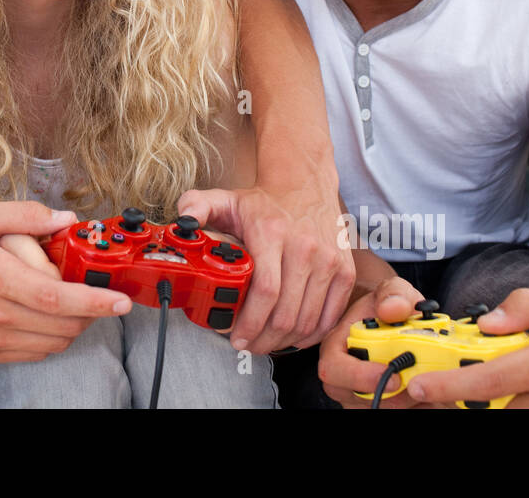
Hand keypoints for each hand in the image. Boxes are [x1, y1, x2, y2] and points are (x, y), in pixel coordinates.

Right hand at [0, 200, 131, 364]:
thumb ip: (20, 215)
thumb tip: (62, 218)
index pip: (58, 297)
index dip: (96, 302)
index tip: (121, 302)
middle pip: (62, 325)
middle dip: (91, 313)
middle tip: (98, 293)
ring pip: (51, 343)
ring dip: (72, 327)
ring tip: (72, 303)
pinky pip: (31, 354)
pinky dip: (49, 338)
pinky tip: (45, 317)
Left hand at [175, 186, 356, 353]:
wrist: (305, 184)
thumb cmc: (263, 201)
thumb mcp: (225, 198)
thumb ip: (196, 206)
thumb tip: (183, 221)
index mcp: (272, 234)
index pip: (265, 290)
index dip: (250, 321)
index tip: (234, 336)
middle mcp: (305, 248)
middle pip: (286, 313)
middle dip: (263, 339)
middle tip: (247, 345)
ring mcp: (328, 260)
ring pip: (308, 320)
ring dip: (284, 342)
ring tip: (265, 343)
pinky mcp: (345, 270)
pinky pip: (330, 315)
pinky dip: (311, 334)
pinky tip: (293, 337)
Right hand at [319, 276, 429, 407]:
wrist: (391, 319)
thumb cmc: (386, 305)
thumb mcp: (393, 290)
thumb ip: (394, 294)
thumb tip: (393, 309)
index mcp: (336, 345)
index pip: (333, 369)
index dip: (360, 377)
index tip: (394, 377)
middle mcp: (343, 374)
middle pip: (356, 398)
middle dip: (392, 397)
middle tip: (421, 384)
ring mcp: (359, 393)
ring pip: (379, 409)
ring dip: (407, 402)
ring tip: (431, 384)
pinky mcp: (380, 404)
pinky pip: (394, 412)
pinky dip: (417, 406)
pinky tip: (431, 392)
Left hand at [406, 287, 528, 407]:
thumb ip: (528, 304)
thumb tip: (488, 322)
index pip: (494, 379)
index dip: (452, 386)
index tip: (420, 386)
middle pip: (494, 413)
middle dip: (458, 406)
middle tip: (429, 394)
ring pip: (511, 427)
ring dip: (481, 414)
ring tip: (458, 399)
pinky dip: (509, 418)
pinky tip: (494, 405)